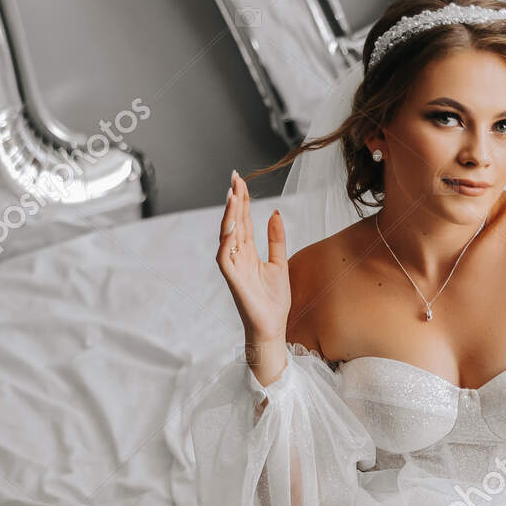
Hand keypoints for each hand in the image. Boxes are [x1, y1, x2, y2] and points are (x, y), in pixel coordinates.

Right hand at [216, 171, 290, 349]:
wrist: (273, 328)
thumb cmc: (274, 301)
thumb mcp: (280, 263)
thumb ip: (276, 239)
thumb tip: (275, 212)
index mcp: (249, 252)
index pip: (243, 220)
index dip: (242, 200)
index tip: (241, 180)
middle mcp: (238, 257)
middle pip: (234, 222)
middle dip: (234, 200)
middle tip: (235, 177)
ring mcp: (234, 267)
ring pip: (227, 236)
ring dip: (229, 215)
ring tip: (233, 195)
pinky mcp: (233, 280)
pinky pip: (224, 257)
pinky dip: (226, 241)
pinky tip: (230, 226)